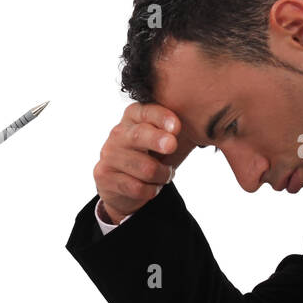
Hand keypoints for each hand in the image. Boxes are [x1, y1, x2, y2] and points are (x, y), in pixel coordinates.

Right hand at [93, 102, 191, 222]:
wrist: (123, 186)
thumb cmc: (150, 155)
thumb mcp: (162, 139)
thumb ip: (174, 131)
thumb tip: (197, 127)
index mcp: (133, 117)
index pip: (146, 111)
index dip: (162, 118)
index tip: (176, 127)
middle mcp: (118, 133)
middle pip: (139, 136)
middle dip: (157, 140)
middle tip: (172, 145)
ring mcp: (108, 155)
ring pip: (144, 167)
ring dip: (162, 175)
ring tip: (165, 175)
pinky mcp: (104, 176)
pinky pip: (136, 187)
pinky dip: (151, 190)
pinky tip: (152, 188)